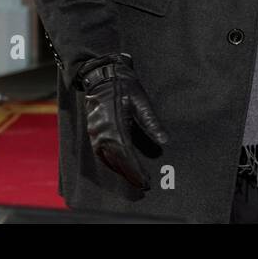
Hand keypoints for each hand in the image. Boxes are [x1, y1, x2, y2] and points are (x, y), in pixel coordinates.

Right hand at [78, 53, 167, 189]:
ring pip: (107, 159)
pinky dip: (111, 163)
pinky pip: (101, 153)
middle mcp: (101, 132)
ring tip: (135, 179)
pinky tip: (120, 167)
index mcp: (114, 124)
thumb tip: (164, 141)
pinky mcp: (93, 131)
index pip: (126, 154)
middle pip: (116, 160)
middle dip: (130, 174)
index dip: (136, 170)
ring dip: (121, 171)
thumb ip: (151, 122)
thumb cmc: (123, 85)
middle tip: (143, 185)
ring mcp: (95, 133)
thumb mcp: (141, 101)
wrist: (102, 74)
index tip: (146, 181)